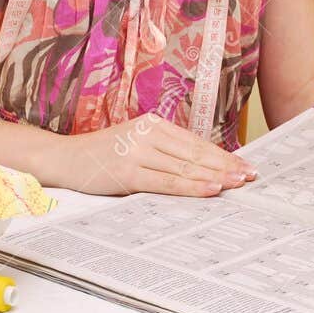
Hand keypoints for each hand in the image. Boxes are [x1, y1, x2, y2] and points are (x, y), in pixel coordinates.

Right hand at [57, 113, 255, 196]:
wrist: (63, 159)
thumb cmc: (100, 155)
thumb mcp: (134, 144)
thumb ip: (162, 151)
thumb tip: (200, 167)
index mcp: (152, 124)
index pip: (196, 142)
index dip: (223, 154)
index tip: (244, 165)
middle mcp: (147, 133)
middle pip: (195, 153)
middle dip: (226, 165)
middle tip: (250, 176)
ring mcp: (137, 152)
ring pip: (185, 167)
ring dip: (215, 176)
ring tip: (238, 183)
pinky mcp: (128, 171)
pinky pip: (167, 182)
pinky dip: (191, 186)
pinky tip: (210, 189)